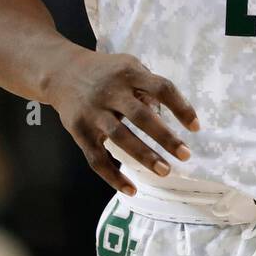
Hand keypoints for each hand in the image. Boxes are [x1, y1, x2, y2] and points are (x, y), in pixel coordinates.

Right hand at [44, 49, 198, 193]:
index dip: (181, 107)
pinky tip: (132, 189)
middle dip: (165, 137)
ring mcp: (93, 113)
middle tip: (185, 154)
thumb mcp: (128, 66)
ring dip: (144, 157)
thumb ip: (148, 85)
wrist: (60, 72)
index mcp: (128, 73)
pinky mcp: (79, 131)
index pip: (161, 88)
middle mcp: (110, 92)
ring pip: (120, 138)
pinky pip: (97, 158)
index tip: (196, 127)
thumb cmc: (105, 72)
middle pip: (141, 116)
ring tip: (166, 171)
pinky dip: (113, 177)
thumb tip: (171, 111)